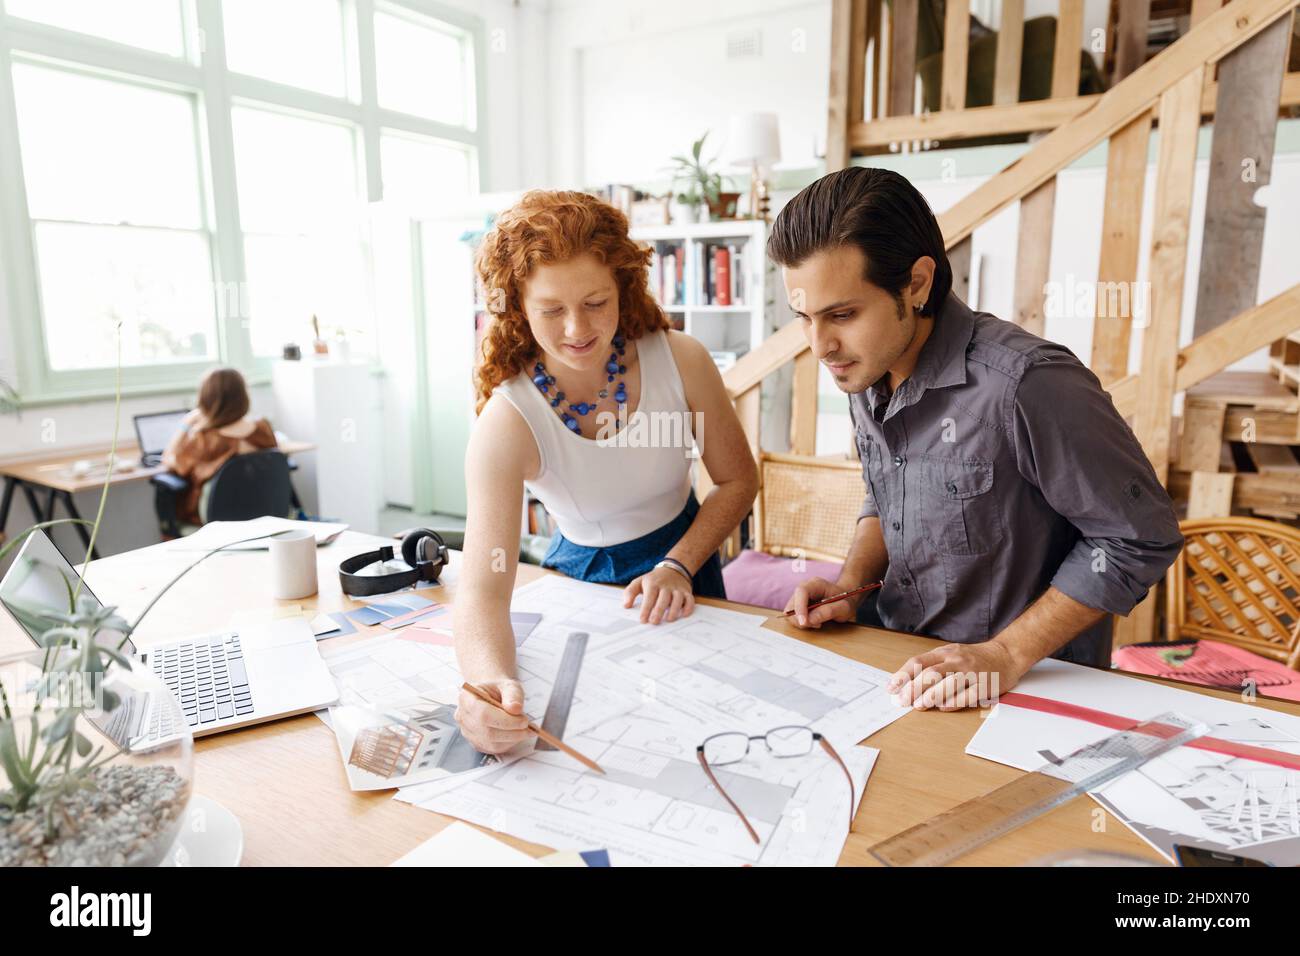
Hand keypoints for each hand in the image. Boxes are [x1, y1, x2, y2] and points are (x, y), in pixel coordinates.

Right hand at [454, 678, 530, 753]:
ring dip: (512, 739)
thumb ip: (513, 694)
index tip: (524, 720)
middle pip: (487, 731)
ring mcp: (467, 732)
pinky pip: (493, 749)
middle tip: (527, 726)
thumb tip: (515, 709)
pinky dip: (508, 743)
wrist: (491, 696)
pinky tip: (517, 734)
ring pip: (491, 743)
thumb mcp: (508, 685)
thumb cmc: (498, 690)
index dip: (505, 720)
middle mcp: (463, 716)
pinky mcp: (476, 742)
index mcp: (467, 698)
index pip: (483, 714)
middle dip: (512, 731)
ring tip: (525, 729)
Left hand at [623, 565, 694, 623]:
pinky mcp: (686, 592)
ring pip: (678, 598)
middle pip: (663, 598)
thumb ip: (630, 593)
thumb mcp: (639, 582)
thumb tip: (626, 605)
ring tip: (669, 619)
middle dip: (659, 611)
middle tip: (654, 622)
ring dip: (674, 609)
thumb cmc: (653, 580)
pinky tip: (684, 614)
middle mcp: (666, 586)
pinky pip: (690, 599)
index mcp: (653, 584)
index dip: (646, 609)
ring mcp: (677, 588)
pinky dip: (688, 607)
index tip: (643, 620)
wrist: (672, 568)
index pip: (649, 597)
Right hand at [784, 577, 864, 628]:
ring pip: (790, 611)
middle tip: (817, 625)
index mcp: (816, 584)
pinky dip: (801, 622)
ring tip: (818, 623)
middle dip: (800, 618)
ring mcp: (800, 597)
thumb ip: (828, 612)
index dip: (800, 607)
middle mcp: (805, 588)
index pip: (801, 591)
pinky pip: (793, 616)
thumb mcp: (844, 607)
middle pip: (792, 603)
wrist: (847, 600)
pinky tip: (814, 622)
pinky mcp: (799, 605)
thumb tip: (810, 620)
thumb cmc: (846, 601)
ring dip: (801, 621)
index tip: (804, 622)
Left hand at [887, 641, 1024, 710]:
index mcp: (945, 652)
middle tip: (903, 700)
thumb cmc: (973, 658)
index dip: (903, 675)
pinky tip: (943, 707)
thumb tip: (907, 682)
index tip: (892, 688)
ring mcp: (972, 673)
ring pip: (948, 683)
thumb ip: (932, 665)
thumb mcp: (951, 653)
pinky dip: (954, 702)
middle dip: (914, 688)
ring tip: (919, 705)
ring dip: (931, 696)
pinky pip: (968, 695)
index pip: (919, 662)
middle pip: (931, 673)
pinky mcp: (985, 685)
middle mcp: (957, 661)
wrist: (1006, 655)